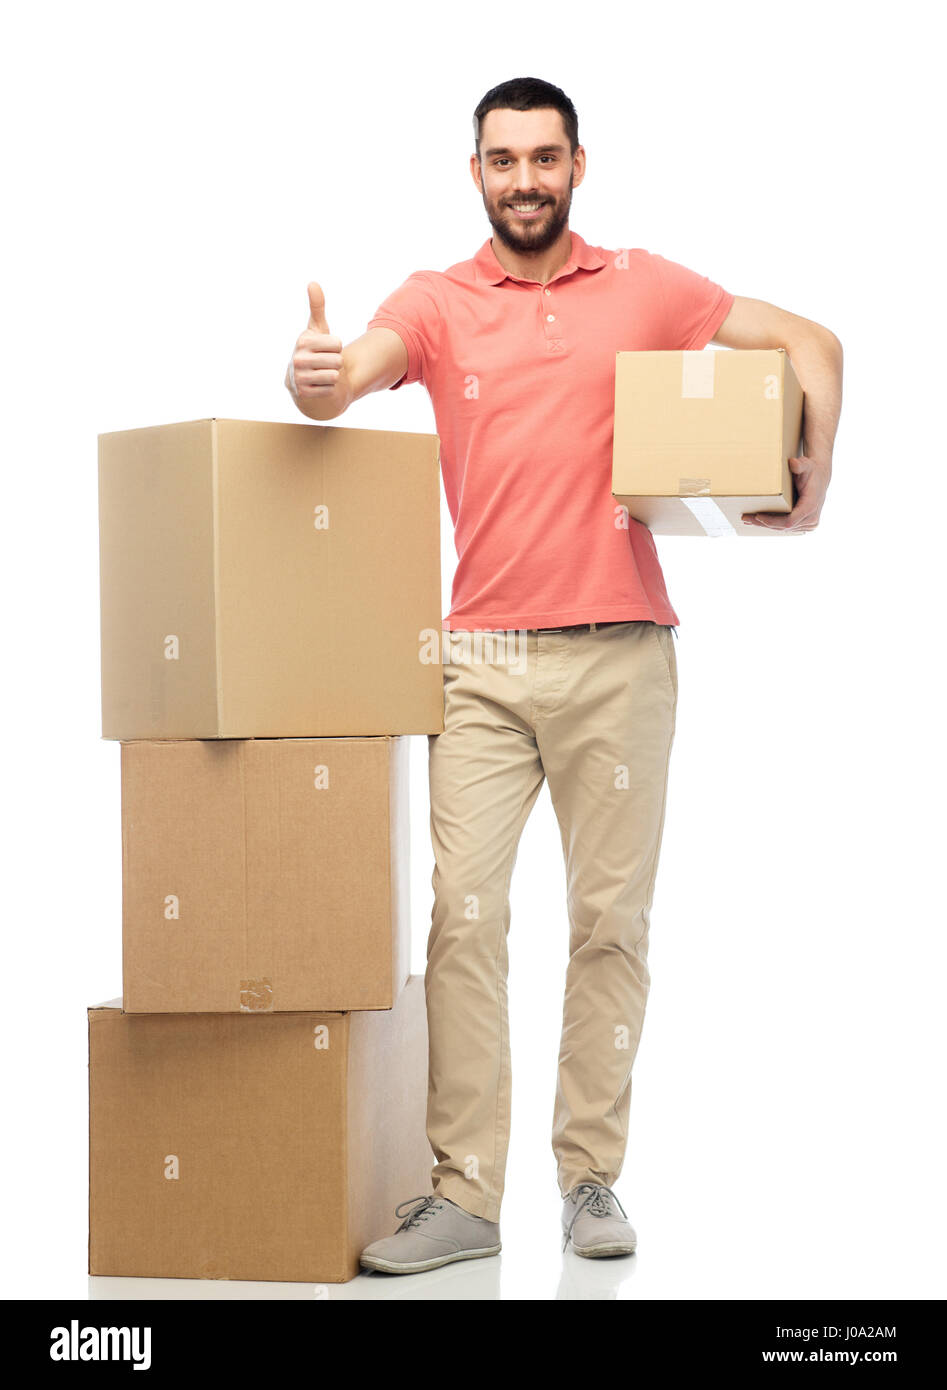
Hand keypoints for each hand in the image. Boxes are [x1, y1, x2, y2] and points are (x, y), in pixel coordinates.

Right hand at [287, 282, 343, 397]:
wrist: (302, 380)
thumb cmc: (313, 350)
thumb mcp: (317, 329)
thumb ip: (317, 307)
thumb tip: (313, 282)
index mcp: (303, 342)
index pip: (338, 344)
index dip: (336, 347)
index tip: (326, 349)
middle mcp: (298, 359)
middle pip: (337, 361)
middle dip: (335, 363)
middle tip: (324, 363)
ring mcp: (300, 377)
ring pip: (334, 376)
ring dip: (333, 377)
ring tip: (322, 373)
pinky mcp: (304, 394)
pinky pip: (330, 390)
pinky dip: (328, 389)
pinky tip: (319, 385)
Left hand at [741, 455, 830, 532]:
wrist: (820, 476)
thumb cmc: (811, 470)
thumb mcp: (806, 464)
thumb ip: (800, 465)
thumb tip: (793, 463)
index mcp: (810, 506)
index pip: (789, 521)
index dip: (772, 521)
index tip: (757, 516)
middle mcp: (812, 518)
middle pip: (783, 527)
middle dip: (764, 523)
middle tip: (746, 518)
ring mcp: (810, 523)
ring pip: (784, 529)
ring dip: (766, 525)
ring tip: (749, 519)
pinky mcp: (806, 525)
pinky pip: (787, 527)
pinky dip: (773, 524)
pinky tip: (759, 520)